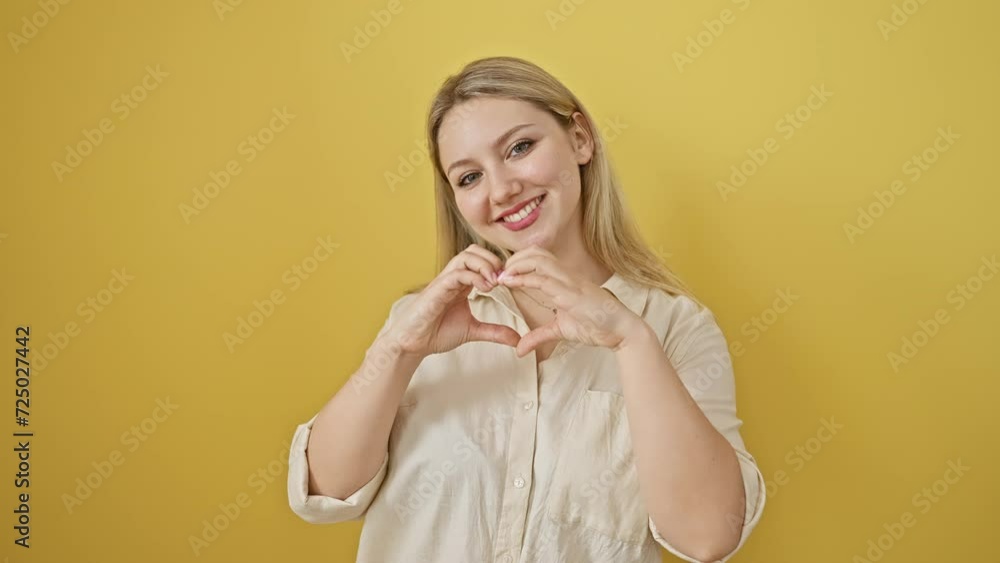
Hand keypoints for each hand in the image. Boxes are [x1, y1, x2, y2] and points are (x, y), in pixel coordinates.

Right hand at [389, 244, 520, 356]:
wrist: (413, 343)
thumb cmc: (437, 333)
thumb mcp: (473, 330)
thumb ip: (495, 331)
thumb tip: (517, 340)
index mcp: (462, 283)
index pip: (481, 259)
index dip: (497, 265)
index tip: (509, 282)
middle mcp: (453, 277)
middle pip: (474, 250)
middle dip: (492, 260)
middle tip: (503, 279)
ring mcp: (444, 281)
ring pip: (465, 257)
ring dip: (484, 266)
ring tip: (494, 284)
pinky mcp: (436, 289)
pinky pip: (456, 273)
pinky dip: (474, 277)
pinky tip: (484, 289)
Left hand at [496, 245, 644, 356]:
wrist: (620, 331)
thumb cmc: (596, 326)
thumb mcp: (560, 331)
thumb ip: (539, 336)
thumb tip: (520, 350)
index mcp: (564, 280)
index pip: (538, 259)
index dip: (519, 262)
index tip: (502, 274)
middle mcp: (566, 275)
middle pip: (535, 252)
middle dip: (513, 259)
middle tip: (498, 273)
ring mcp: (569, 281)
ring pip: (537, 259)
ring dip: (515, 264)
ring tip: (501, 275)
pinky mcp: (571, 292)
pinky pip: (543, 279)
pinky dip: (523, 278)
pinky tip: (509, 282)